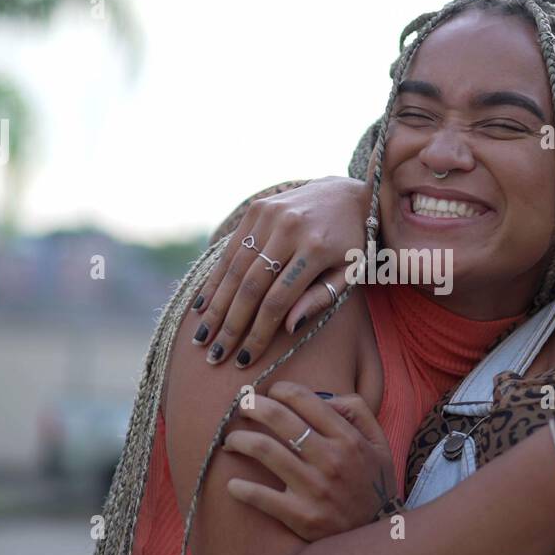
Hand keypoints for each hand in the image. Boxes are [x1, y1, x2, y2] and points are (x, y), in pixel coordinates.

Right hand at [192, 177, 368, 367]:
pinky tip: (203, 305)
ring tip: (202, 337)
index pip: (278, 300)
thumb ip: (321, 298)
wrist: (348, 195)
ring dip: (216, 306)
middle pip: (250, 286)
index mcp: (316, 248)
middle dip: (230, 325)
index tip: (246, 359)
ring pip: (234, 269)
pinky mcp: (257, 209)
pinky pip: (231, 249)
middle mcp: (289, 228)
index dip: (259, 332)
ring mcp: (270, 216)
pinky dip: (216, 279)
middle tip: (215, 355)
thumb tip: (287, 327)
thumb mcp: (349, 273)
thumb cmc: (352, 244)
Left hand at [223, 382, 395, 541]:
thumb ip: (357, 411)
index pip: (306, 400)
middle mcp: (331, 460)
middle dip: (252, 406)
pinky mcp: (301, 516)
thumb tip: (323, 397)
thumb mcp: (379, 443)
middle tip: (242, 407)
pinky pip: (261, 496)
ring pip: (264, 450)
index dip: (281, 390)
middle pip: (279, 418)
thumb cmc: (372, 484)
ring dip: (239, 439)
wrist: (374, 536)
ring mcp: (314, 489)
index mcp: (348, 439)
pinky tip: (232, 484)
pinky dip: (240, 488)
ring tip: (231, 440)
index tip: (272, 392)